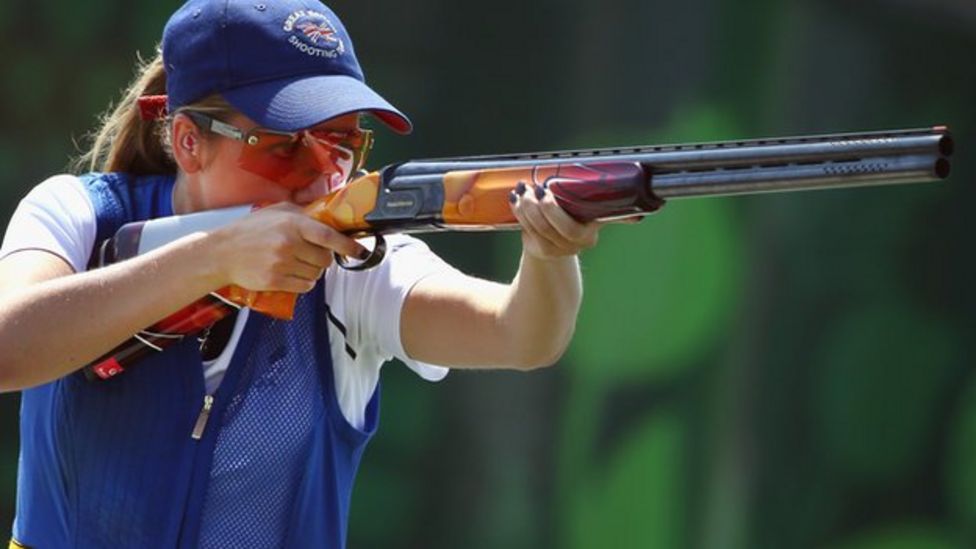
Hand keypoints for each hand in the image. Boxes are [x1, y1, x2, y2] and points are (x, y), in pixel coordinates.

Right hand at [210, 202, 368, 292]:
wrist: (222, 252)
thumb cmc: (250, 230)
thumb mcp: (276, 211)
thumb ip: (303, 212)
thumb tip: (329, 215)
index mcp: (292, 224)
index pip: (329, 236)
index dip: (348, 245)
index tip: (360, 251)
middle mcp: (289, 243)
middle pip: (325, 259)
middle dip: (323, 258)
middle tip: (311, 254)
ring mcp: (282, 264)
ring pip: (316, 274)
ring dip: (312, 270)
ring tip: (296, 262)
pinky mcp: (276, 281)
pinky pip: (305, 286)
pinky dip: (303, 282)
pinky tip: (291, 273)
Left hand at [509, 181, 601, 259]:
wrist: (553, 240)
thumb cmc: (565, 213)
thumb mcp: (573, 201)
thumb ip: (571, 188)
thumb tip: (558, 163)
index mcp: (597, 222)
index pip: (591, 215)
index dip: (573, 203)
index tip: (548, 188)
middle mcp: (584, 239)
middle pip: (567, 228)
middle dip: (547, 207)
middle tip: (536, 189)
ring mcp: (565, 249)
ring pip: (545, 230)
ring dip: (529, 207)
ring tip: (521, 190)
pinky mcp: (546, 251)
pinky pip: (532, 233)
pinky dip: (521, 214)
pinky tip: (516, 201)